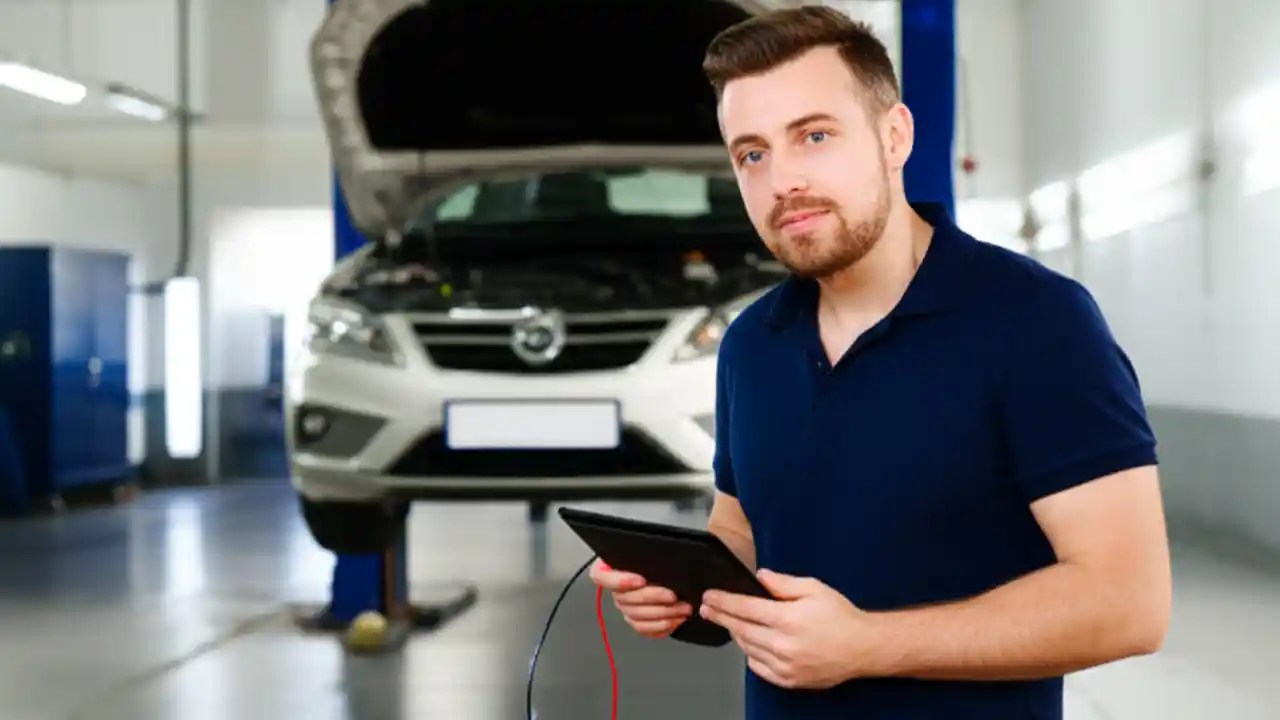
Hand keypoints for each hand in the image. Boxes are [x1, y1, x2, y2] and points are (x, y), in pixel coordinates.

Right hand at [589, 558, 692, 637]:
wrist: (676, 574)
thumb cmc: (664, 558)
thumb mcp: (656, 549)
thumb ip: (650, 553)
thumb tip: (653, 555)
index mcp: (612, 566)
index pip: (600, 576)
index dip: (619, 581)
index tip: (640, 580)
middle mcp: (616, 588)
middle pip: (624, 598)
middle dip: (652, 598)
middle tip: (672, 595)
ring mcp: (626, 606)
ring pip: (635, 616)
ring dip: (662, 613)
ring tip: (682, 607)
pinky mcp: (638, 621)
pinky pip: (644, 628)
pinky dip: (662, 626)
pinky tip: (677, 618)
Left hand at [700, 569, 874, 688]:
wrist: (863, 648)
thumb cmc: (841, 617)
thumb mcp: (814, 589)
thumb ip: (783, 583)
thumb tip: (760, 576)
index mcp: (788, 619)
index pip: (744, 608)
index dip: (723, 601)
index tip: (709, 597)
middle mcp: (783, 644)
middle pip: (740, 629)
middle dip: (721, 617)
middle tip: (707, 609)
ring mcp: (785, 665)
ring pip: (747, 648)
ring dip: (735, 634)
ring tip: (729, 622)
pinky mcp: (789, 680)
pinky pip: (758, 667)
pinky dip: (750, 654)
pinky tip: (749, 644)